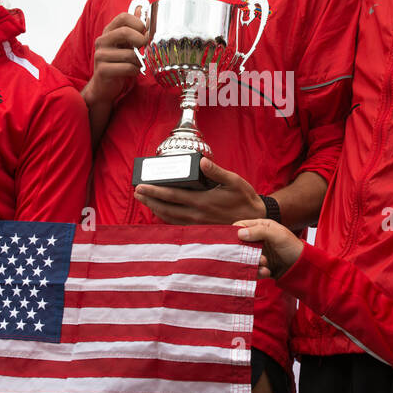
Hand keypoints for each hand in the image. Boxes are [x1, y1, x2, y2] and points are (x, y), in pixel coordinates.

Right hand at [83, 12, 147, 106]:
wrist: (103, 86)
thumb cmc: (117, 62)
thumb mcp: (126, 43)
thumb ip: (133, 27)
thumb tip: (141, 8)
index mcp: (108, 31)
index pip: (123, 17)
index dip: (138, 23)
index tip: (145, 33)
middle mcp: (102, 41)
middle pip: (125, 32)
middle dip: (141, 40)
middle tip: (145, 48)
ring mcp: (100, 55)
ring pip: (130, 54)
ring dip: (139, 61)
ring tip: (137, 64)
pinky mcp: (102, 70)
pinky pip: (127, 68)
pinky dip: (135, 71)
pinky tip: (133, 72)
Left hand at [134, 158, 264, 224]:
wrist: (255, 221)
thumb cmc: (245, 199)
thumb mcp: (234, 181)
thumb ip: (216, 171)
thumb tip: (201, 161)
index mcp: (203, 201)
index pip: (172, 195)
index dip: (155, 191)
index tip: (141, 186)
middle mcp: (197, 215)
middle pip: (166, 208)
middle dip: (149, 200)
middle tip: (137, 192)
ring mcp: (197, 224)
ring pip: (169, 218)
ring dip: (155, 209)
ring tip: (144, 201)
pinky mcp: (200, 230)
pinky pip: (177, 225)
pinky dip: (165, 218)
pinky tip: (160, 212)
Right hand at [234, 219, 303, 278]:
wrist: (303, 267)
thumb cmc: (293, 246)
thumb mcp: (278, 235)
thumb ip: (259, 231)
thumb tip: (239, 233)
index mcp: (260, 227)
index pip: (241, 226)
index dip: (235, 232)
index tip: (234, 241)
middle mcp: (257, 239)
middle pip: (239, 243)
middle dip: (243, 251)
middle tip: (249, 255)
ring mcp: (257, 253)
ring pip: (244, 258)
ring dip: (252, 262)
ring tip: (265, 263)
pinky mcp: (259, 265)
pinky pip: (251, 269)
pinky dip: (257, 271)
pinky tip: (267, 272)